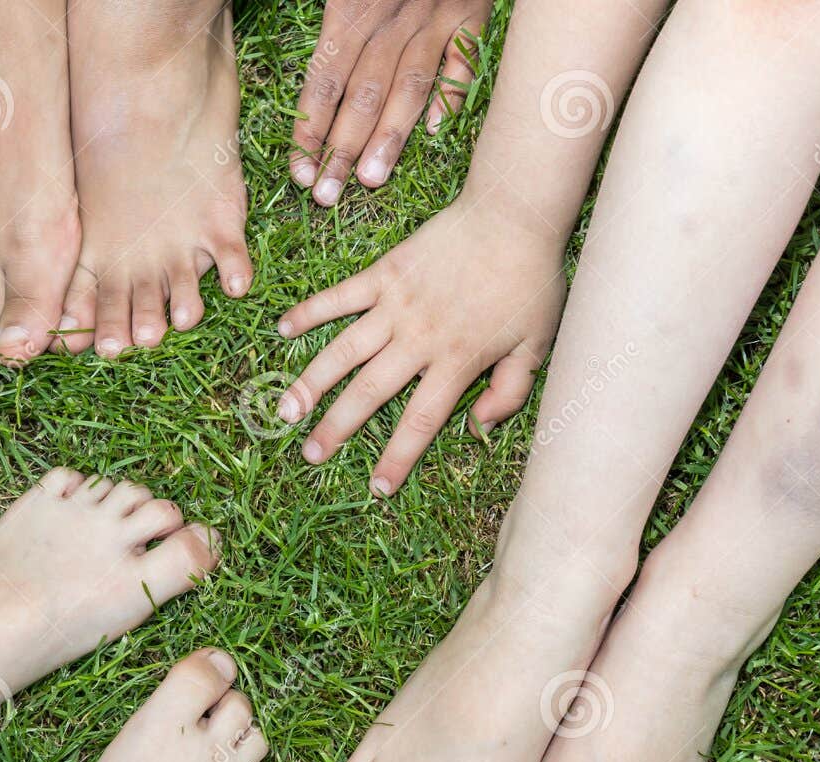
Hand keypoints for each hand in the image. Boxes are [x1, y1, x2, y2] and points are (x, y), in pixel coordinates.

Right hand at [276, 195, 565, 495]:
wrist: (513, 214)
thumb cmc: (530, 280)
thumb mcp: (537, 343)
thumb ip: (511, 391)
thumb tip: (480, 428)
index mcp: (457, 360)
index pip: (421, 421)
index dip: (397, 458)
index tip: (377, 489)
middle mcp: (419, 338)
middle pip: (370, 392)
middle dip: (337, 428)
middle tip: (309, 455)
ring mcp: (397, 304)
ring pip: (345, 351)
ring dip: (312, 382)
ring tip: (285, 410)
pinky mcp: (384, 273)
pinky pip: (340, 296)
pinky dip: (310, 312)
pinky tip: (282, 330)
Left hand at [293, 0, 490, 204]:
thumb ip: (328, 22)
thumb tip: (304, 72)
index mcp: (350, 8)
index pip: (323, 81)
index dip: (309, 129)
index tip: (298, 172)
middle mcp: (390, 19)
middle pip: (361, 94)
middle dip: (341, 150)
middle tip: (326, 195)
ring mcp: (433, 18)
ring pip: (408, 86)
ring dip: (388, 137)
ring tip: (369, 180)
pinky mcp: (471, 15)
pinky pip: (462, 60)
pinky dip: (452, 93)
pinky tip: (437, 130)